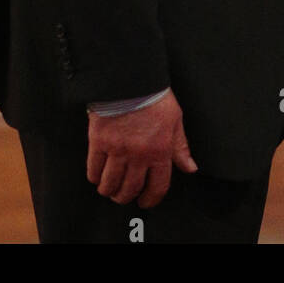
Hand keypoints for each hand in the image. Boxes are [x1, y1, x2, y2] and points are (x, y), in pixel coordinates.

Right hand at [86, 88, 196, 207]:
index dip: (151, 199)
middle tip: (124, 195)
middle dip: (126, 197)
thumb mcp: (175, 121)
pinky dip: (94, 177)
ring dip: (109, 190)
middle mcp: (139, 155)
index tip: (145, 202)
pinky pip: (93, 170)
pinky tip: (98, 175)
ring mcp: (117, 150)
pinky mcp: (98, 142)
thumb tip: (190, 168)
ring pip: (110, 184)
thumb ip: (180, 148)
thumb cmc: (154, 98)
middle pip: (130, 190)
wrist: (130, 80)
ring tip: (109, 188)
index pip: (158, 186)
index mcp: (160, 151)